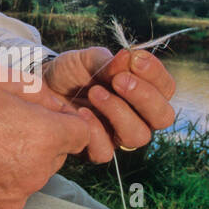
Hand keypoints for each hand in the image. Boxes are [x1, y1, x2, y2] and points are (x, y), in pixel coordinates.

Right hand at [0, 78, 90, 208]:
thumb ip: (38, 92)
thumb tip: (60, 107)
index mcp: (41, 136)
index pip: (81, 133)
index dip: (65, 121)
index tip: (44, 118)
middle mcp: (35, 174)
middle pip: (55, 157)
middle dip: (38, 142)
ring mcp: (14, 200)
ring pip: (30, 178)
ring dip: (16, 165)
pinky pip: (7, 198)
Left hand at [42, 46, 176, 162]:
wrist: (42, 87)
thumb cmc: (72, 72)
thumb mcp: (88, 59)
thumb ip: (108, 61)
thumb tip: (127, 57)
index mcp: (144, 91)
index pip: (166, 88)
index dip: (155, 74)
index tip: (135, 59)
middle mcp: (138, 116)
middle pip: (162, 117)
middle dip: (144, 97)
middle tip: (119, 80)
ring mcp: (118, 135)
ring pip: (138, 136)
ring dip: (118, 112)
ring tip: (95, 93)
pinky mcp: (96, 150)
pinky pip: (105, 151)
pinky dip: (94, 130)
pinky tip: (80, 113)